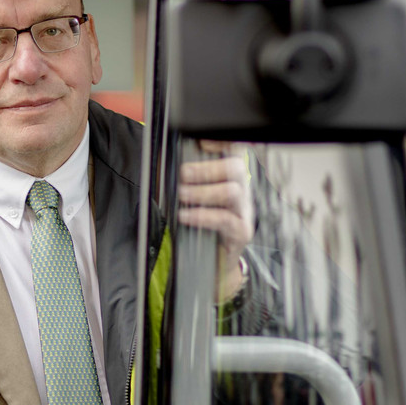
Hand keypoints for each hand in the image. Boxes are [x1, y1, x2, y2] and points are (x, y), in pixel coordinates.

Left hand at [177, 140, 253, 302]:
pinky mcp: (241, 232)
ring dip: (202, 191)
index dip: (223, 142)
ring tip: (182, 195)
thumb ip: (187, 181)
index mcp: (232, 178)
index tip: (202, 142)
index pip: (235, 151)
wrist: (215, 262)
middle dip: (205, 169)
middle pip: (235, 167)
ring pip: (232, 191)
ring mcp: (244, 212)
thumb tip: (161, 163)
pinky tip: (186, 216)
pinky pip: (225, 219)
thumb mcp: (196, 199)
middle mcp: (243, 191)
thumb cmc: (203, 225)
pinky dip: (203, 215)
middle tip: (183, 174)